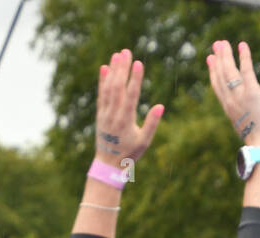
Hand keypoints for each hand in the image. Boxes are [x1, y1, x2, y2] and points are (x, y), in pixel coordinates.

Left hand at [93, 49, 163, 166]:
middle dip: (122, 69)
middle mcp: (113, 115)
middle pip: (117, 88)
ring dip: (112, 71)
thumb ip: (151, 123)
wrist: (108, 164)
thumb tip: (160, 106)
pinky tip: (104, 68)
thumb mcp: (144, 141)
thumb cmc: (129, 153)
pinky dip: (102, 81)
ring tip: (117, 54)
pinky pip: (100, 95)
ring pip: (108, 89)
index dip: (134, 79)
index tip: (138, 63)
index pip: (131, 96)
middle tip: (126, 51)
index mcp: (125, 121)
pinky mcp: (99, 115)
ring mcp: (104, 114)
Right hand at [207, 40, 259, 146]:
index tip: (210, 59)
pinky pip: (246, 71)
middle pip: (220, 76)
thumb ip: (243, 116)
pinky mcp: (252, 92)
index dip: (213, 71)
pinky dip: (244, 57)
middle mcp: (230, 100)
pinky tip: (242, 45)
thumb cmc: (258, 140)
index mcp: (228, 108)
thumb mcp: (245, 126)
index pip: (217, 86)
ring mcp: (239, 96)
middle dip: (218, 58)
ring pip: (229, 72)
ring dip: (226, 55)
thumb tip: (245, 118)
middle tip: (217, 44)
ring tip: (223, 42)